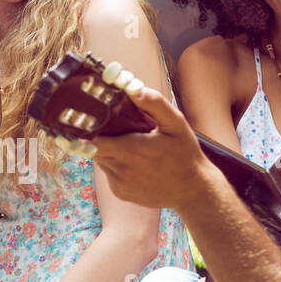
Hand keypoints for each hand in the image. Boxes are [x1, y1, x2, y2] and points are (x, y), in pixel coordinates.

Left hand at [92, 83, 212, 210]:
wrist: (193, 191)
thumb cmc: (185, 154)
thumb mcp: (176, 124)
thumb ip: (155, 104)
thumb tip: (134, 88)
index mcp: (132, 150)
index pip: (93, 142)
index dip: (87, 131)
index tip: (89, 121)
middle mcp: (122, 170)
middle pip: (95, 149)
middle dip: (102, 137)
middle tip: (119, 130)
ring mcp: (120, 184)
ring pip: (101, 161)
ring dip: (109, 151)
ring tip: (131, 146)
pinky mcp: (121, 193)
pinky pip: (109, 174)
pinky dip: (116, 166)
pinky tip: (135, 163)